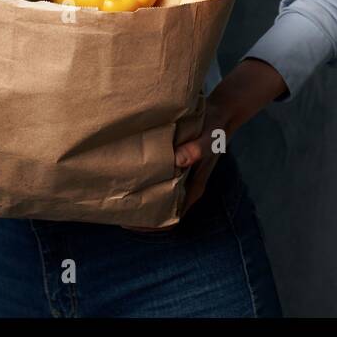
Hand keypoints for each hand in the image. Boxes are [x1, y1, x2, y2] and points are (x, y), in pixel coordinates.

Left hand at [119, 57, 287, 233]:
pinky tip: (127, 171)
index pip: (172, 217)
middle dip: (141, 212)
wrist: (220, 112)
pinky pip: (156, 176)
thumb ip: (196, 149)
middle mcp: (185, 185)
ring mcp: (179, 175)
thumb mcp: (209, 138)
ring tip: (117, 192)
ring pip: (157, 193)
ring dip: (140, 195)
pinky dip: (143, 177)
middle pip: (161, 208)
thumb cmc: (215, 129)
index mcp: (193, 188)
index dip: (153, 224)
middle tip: (116, 208)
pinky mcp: (173, 162)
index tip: (131, 224)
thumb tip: (177, 160)